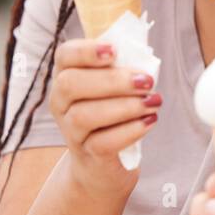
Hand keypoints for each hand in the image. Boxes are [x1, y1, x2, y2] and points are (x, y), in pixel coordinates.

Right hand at [49, 38, 160, 192]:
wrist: (101, 163)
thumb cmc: (112, 114)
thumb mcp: (114, 87)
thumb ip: (122, 68)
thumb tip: (144, 58)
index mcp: (66, 76)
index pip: (64, 56)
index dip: (86, 51)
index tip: (114, 51)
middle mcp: (61, 103)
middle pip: (71, 84)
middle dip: (113, 80)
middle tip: (147, 81)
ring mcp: (70, 131)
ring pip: (84, 115)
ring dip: (125, 106)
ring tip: (153, 102)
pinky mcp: (87, 154)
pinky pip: (102, 142)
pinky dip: (129, 130)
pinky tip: (149, 121)